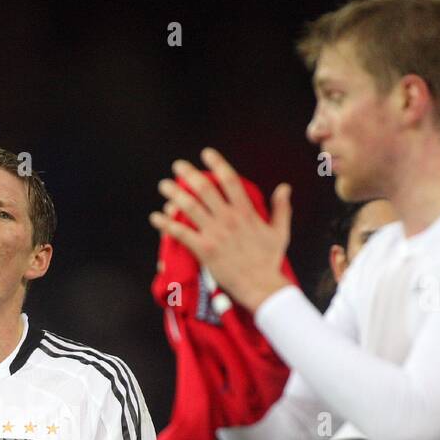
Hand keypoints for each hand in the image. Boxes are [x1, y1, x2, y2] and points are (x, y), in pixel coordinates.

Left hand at [149, 148, 292, 311]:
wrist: (261, 285)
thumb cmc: (269, 260)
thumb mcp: (280, 232)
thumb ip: (281, 208)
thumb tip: (284, 187)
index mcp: (246, 212)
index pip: (230, 180)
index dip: (217, 164)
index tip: (207, 153)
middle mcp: (228, 219)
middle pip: (205, 189)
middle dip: (189, 175)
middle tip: (178, 166)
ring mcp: (215, 234)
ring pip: (190, 208)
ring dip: (174, 194)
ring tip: (164, 185)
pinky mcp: (204, 250)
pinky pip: (181, 234)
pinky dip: (166, 224)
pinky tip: (156, 217)